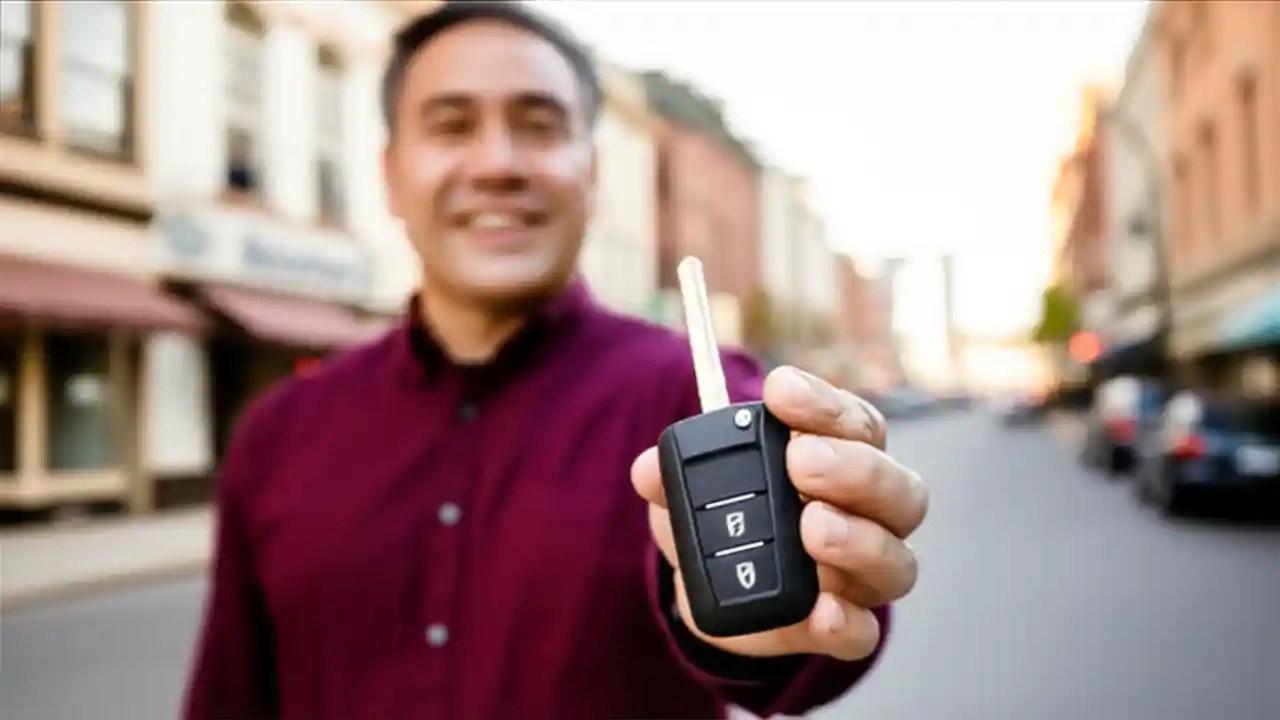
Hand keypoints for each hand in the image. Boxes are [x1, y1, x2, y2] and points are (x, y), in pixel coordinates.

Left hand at [631, 366, 928, 661]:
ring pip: (895, 559)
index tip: (779, 390)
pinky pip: (864, 632)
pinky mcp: (844, 628)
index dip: (823, 404)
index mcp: (845, 459)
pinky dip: (847, 621)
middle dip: (851, 468)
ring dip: (856, 539)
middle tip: (800, 460)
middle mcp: (872, 515)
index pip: (857, 423)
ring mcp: (866, 574)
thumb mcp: (695, 492)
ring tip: (811, 526)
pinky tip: (821, 609)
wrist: (726, 594)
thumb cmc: (732, 521)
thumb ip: (674, 477)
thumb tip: (647, 469)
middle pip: (897, 488)